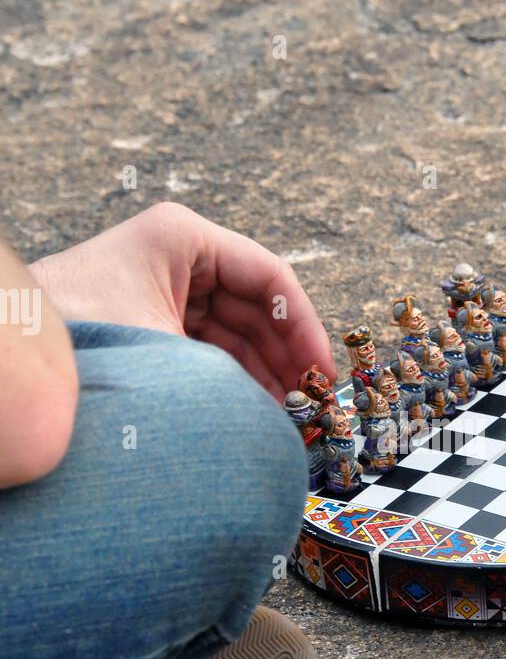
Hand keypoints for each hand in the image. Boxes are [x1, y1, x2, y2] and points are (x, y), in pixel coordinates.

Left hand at [29, 203, 334, 399]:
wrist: (17, 365)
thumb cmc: (84, 344)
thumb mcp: (171, 355)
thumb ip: (234, 378)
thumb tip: (279, 419)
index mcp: (183, 239)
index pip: (270, 279)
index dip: (304, 329)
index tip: (322, 374)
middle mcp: (175, 256)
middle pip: (255, 307)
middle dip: (284, 357)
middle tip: (311, 404)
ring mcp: (160, 287)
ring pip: (233, 330)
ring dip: (261, 373)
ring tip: (285, 416)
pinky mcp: (147, 320)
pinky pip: (206, 346)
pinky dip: (231, 377)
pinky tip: (251, 409)